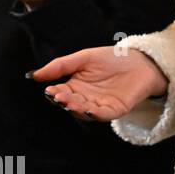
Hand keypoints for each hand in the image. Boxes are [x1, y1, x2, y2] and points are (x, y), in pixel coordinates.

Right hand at [32, 45, 168, 121]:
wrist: (141, 60)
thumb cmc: (112, 59)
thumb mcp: (83, 58)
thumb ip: (60, 66)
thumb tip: (33, 75)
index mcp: (75, 87)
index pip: (60, 93)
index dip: (54, 93)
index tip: (50, 90)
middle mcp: (85, 99)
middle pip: (70, 103)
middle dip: (64, 101)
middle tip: (59, 96)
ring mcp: (99, 105)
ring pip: (84, 111)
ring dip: (76, 108)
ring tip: (70, 102)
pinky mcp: (115, 109)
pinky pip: (103, 115)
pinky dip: (95, 114)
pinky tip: (88, 109)